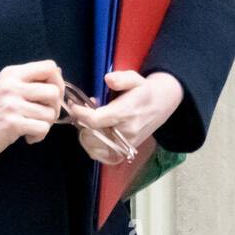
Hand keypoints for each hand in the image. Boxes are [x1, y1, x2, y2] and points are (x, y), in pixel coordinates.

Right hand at [0, 60, 65, 169]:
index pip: (49, 66)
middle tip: (40, 117)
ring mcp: (11, 103)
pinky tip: (26, 137)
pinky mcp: (12, 123)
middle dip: (54, 108)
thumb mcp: (3, 89)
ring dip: (45, 125)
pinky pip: (42, 128)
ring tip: (29, 128)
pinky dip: (38, 136)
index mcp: (11, 73)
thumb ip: (26, 82)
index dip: (57, 82)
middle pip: (54, 91)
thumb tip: (57, 73)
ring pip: (50, 113)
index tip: (49, 97)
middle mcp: (12, 85)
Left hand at [66, 70, 183, 164]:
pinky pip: (103, 156)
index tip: (73, 105)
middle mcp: (126, 132)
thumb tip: (108, 79)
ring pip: (94, 147)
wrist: (160, 107)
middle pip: (92, 134)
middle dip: (81, 123)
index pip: (96, 120)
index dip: (80, 113)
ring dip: (85, 134)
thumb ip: (122, 78)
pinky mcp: (124, 152)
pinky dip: (93, 147)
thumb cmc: (143, 92)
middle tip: (80, 111)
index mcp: (126, 113)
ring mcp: (125, 145)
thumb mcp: (135, 79)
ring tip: (87, 121)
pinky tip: (92, 134)